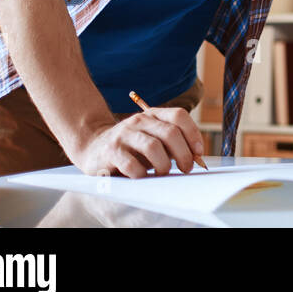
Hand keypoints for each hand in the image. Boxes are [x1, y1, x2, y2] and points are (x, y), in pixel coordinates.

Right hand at [69, 108, 204, 177]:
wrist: (93, 147)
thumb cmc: (131, 147)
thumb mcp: (152, 138)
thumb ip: (171, 143)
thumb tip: (196, 157)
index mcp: (152, 115)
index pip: (178, 116)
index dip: (193, 134)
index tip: (199, 152)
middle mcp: (138, 121)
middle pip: (170, 132)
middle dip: (183, 153)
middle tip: (186, 168)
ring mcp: (123, 135)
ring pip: (153, 147)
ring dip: (164, 165)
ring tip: (164, 173)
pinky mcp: (110, 152)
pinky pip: (131, 165)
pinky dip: (142, 174)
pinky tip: (143, 177)